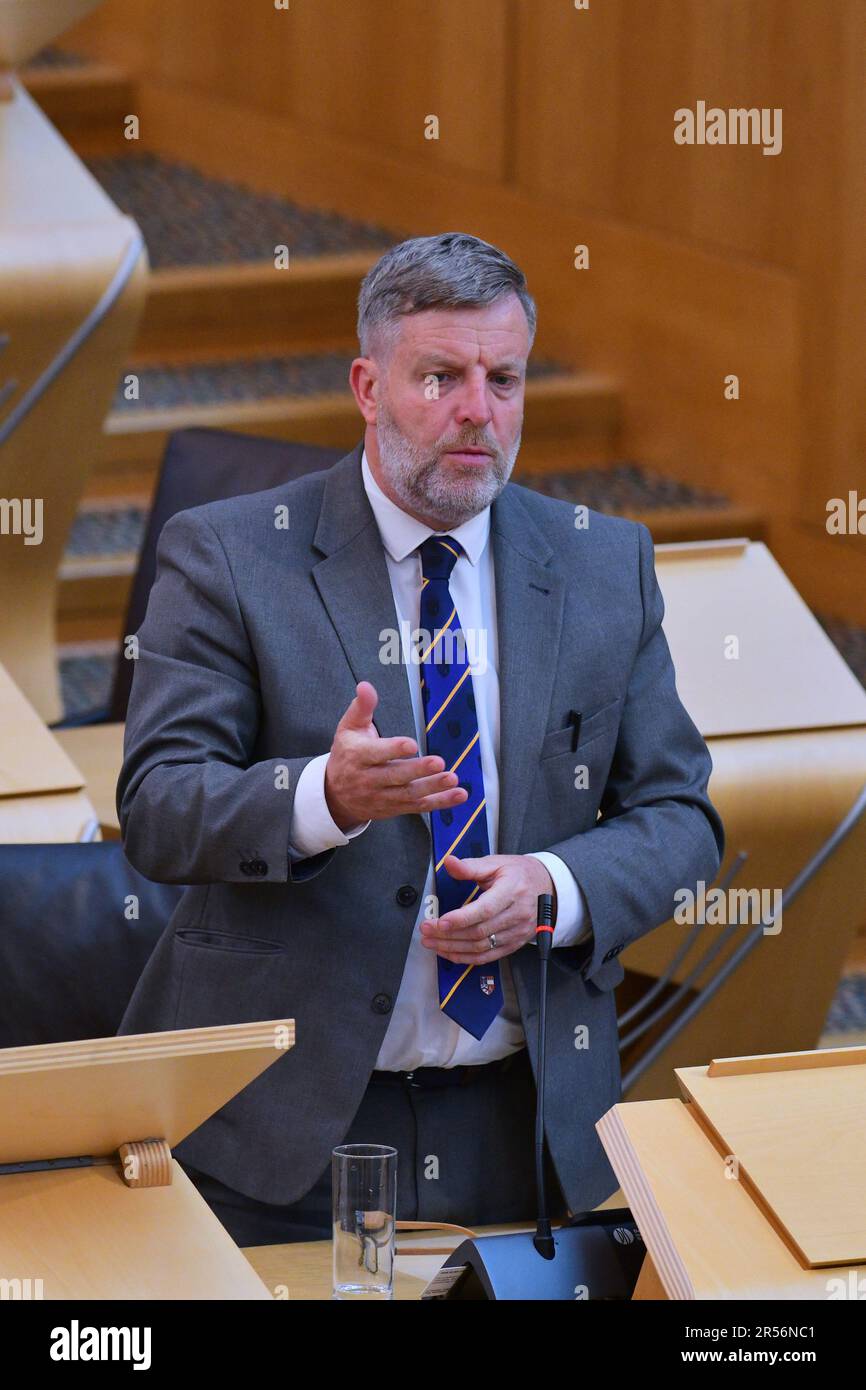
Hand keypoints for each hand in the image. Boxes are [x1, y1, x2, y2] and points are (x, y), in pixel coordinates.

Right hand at [324, 681, 468, 830]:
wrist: (335, 795)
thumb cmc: (347, 754)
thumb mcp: (348, 728)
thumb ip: (361, 707)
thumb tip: (365, 686)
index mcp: (357, 756)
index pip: (376, 754)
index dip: (393, 749)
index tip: (412, 744)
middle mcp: (368, 779)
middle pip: (395, 776)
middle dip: (418, 770)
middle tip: (439, 762)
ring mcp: (381, 797)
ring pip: (408, 794)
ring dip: (432, 787)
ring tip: (452, 778)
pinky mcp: (394, 808)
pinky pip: (418, 807)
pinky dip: (439, 802)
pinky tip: (458, 795)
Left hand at [420, 853, 554, 962]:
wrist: (547, 887)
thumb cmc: (520, 874)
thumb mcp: (496, 863)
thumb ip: (471, 866)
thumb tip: (450, 862)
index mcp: (512, 891)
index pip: (484, 910)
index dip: (460, 919)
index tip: (440, 922)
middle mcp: (516, 914)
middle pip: (479, 932)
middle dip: (448, 934)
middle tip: (426, 930)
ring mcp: (516, 932)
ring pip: (481, 947)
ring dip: (453, 947)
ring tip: (432, 942)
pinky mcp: (514, 944)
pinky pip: (488, 957)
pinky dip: (466, 958)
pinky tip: (450, 952)